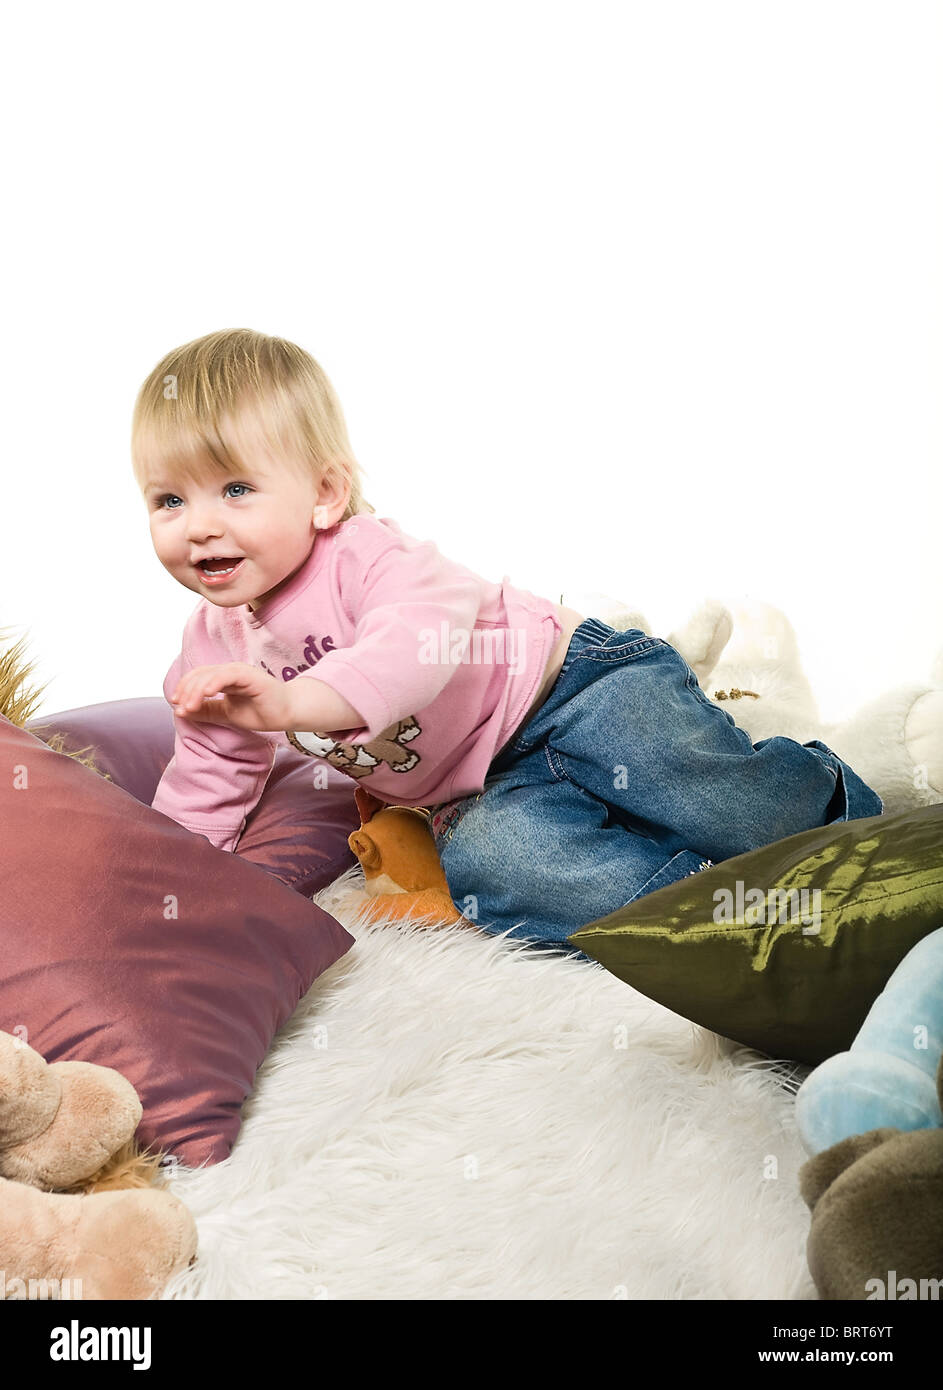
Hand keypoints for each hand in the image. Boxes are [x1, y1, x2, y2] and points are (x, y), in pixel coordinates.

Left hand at [171, 663, 293, 731]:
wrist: (287, 714)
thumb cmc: (260, 712)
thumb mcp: (226, 714)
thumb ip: (207, 712)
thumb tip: (182, 711)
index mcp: (224, 678)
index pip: (197, 677)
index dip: (184, 689)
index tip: (176, 705)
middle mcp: (230, 671)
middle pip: (200, 675)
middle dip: (186, 692)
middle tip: (181, 708)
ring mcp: (240, 671)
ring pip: (210, 675)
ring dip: (196, 691)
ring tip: (190, 707)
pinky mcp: (249, 675)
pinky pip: (227, 675)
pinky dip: (214, 683)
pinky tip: (207, 694)